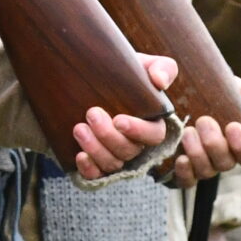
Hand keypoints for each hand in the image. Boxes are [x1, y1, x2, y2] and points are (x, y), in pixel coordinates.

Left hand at [72, 55, 176, 179]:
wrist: (87, 78)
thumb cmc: (121, 72)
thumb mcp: (141, 65)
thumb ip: (161, 67)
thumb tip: (160, 81)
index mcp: (151, 123)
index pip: (154, 135)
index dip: (138, 131)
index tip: (119, 119)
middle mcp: (135, 143)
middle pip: (129, 151)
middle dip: (109, 136)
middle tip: (91, 113)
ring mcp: (115, 154)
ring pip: (112, 164)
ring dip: (96, 149)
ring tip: (78, 128)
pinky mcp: (96, 162)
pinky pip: (96, 175)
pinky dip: (88, 169)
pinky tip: (79, 155)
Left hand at [159, 78, 240, 185]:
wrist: (186, 91)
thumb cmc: (218, 92)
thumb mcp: (238, 88)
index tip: (233, 126)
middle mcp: (224, 157)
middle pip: (226, 163)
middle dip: (215, 144)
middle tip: (204, 121)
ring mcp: (204, 165)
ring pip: (206, 171)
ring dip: (198, 154)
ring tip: (187, 132)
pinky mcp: (184, 170)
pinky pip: (187, 181)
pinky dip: (185, 173)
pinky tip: (181, 159)